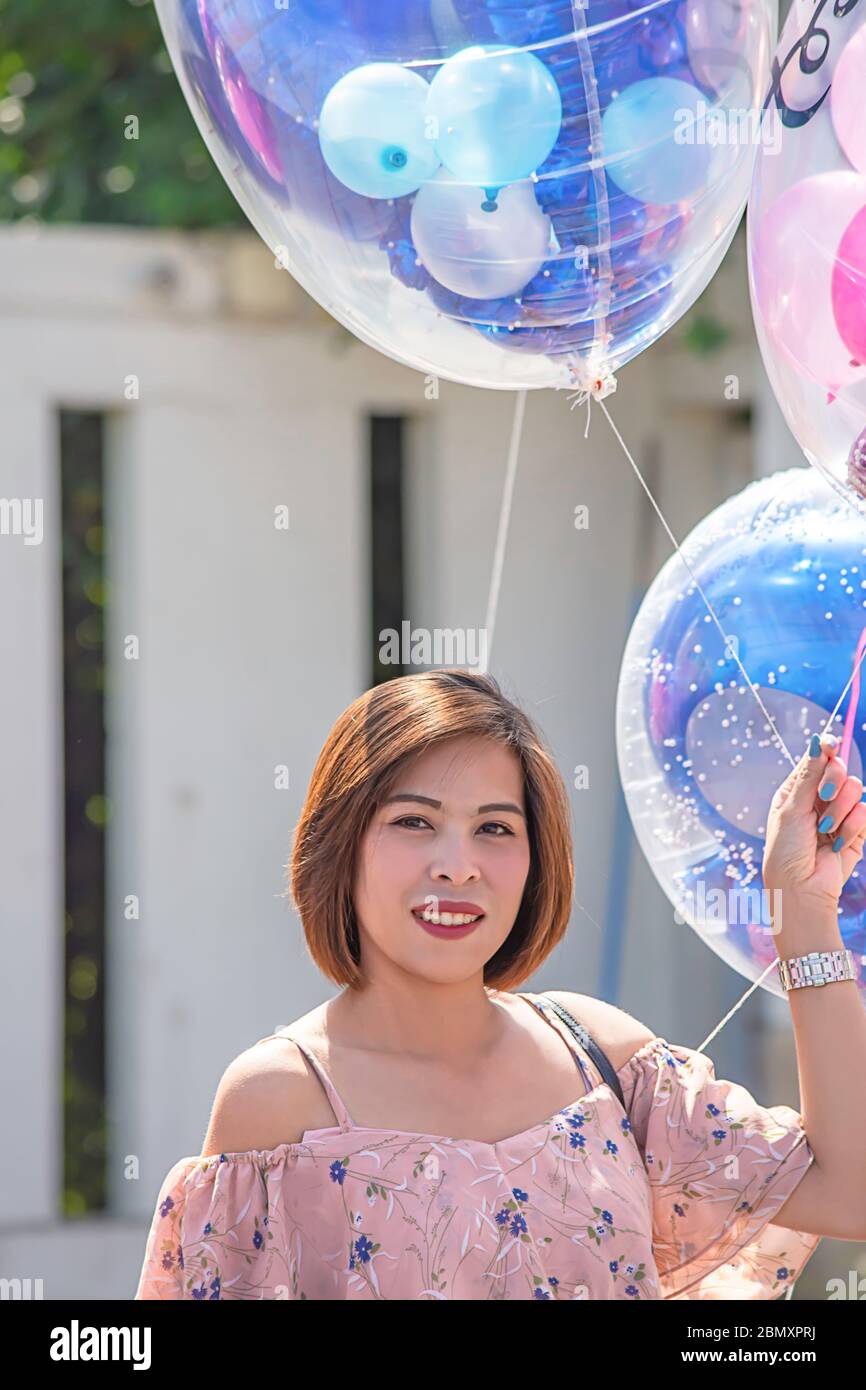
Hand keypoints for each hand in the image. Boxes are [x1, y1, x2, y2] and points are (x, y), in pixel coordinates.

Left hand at [763, 733, 865, 909]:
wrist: (801, 888)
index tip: (830, 746)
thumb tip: (818, 741)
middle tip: (825, 795)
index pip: (816, 761)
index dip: (825, 751)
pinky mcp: (855, 830)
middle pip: (839, 768)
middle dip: (834, 780)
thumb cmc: (786, 850)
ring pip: (855, 789)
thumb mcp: (791, 809)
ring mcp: (838, 814)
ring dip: (840, 809)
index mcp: (796, 791)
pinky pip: (864, 812)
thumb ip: (808, 775)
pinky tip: (835, 843)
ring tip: (824, 829)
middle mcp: (817, 799)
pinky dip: (851, 827)